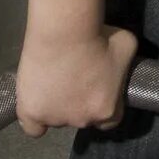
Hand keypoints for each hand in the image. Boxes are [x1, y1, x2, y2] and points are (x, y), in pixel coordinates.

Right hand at [15, 24, 139, 135]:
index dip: (101, 105)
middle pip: (81, 118)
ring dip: (56, 105)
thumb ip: (124, 67)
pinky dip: (34, 120)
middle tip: (73, 78)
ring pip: (57, 119)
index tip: (95, 91)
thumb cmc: (98, 36)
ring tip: (53, 79)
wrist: (64, 30)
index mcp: (107, 111)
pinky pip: (32, 127)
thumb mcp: (126, 48)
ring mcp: (55, 118)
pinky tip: (36, 106)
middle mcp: (82, 120)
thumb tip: (121, 65)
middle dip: (79, 102)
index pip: (109, 121)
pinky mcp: (32, 111)